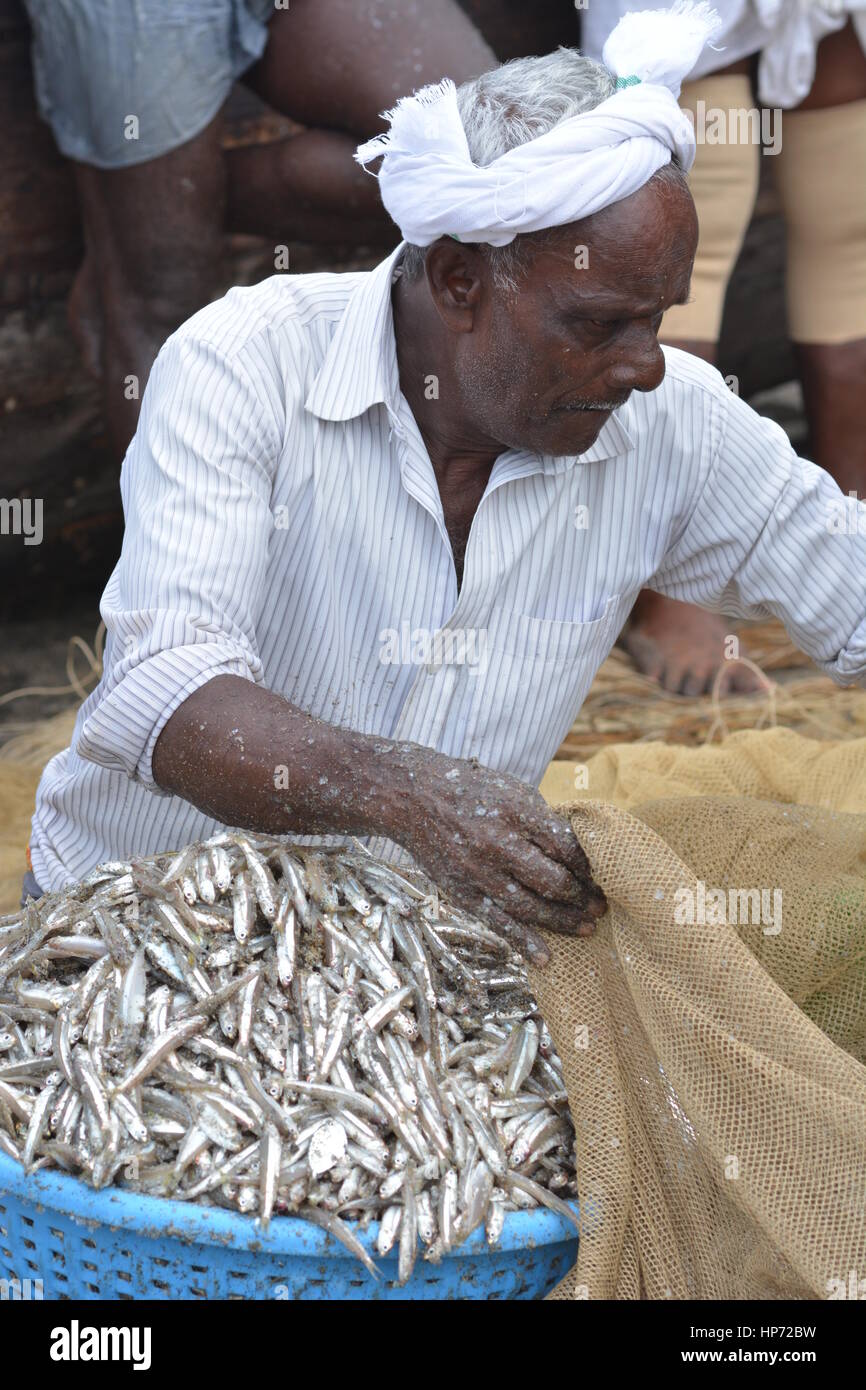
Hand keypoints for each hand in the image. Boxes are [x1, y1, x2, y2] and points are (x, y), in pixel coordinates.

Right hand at [376, 746, 606, 963]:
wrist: (414, 797)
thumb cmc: (473, 791)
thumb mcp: (513, 791)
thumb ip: (544, 822)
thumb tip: (579, 854)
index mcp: (516, 811)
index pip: (566, 847)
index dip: (589, 867)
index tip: (604, 876)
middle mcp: (497, 843)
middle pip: (553, 881)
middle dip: (583, 898)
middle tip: (603, 906)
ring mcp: (478, 871)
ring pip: (530, 907)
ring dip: (564, 922)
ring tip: (588, 928)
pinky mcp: (462, 892)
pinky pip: (498, 923)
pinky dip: (524, 943)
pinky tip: (546, 957)